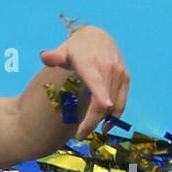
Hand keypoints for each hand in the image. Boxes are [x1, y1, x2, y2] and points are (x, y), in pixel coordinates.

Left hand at [39, 25, 129, 139]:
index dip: (101, 98)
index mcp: (92, 64)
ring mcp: (120, 74)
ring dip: (101, 121)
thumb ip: (55, 56)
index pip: (97, 83)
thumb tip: (44, 56)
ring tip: (87, 130)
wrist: (98, 36)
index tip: (102, 111)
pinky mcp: (126, 78)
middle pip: (103, 102)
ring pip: (114, 105)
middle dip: (92, 121)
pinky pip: (123, 102)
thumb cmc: (77, 48)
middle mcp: (109, 69)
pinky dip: (115, 116)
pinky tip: (105, 126)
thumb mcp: (64, 51)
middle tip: (79, 134)